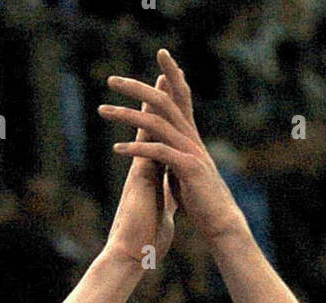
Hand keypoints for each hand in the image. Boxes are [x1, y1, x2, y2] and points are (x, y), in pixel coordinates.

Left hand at [99, 49, 244, 244]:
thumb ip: (174, 159)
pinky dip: (137, 149)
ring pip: (156, 123)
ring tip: (103, 111)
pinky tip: (118, 149)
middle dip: (137, 87)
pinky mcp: (188, 170)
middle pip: (164, 101)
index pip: (181, 98)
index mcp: (190, 138)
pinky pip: (159, 153)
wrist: (222, 225)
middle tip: (111, 79)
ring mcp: (191, 152)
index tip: (162, 54)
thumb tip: (164, 154)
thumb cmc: (203, 204)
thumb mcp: (185, 175)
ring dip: (127, 115)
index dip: (172, 75)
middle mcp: (192, 139)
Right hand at [102, 72, 176, 269]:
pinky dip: (147, 128)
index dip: (167, 124)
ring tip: (157, 83)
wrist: (133, 254)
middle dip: (158, 106)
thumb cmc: (147, 240)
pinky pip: (144, 146)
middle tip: (163, 78)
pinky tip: (151, 111)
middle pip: (152, 131)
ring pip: (146, 132)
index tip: (173, 105)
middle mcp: (144, 170)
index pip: (161, 145)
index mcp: (153, 179)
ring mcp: (140, 172)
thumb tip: (173, 196)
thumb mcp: (163, 215)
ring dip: (152, 107)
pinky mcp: (139, 179)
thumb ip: (166, 201)